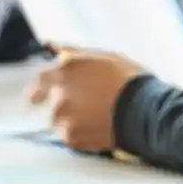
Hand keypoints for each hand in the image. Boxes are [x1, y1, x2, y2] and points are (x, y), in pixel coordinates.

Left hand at [26, 46, 144, 151]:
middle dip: (64, 104)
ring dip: (70, 120)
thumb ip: (73, 52)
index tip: (36, 97)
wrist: (146, 112)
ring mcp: (64, 117)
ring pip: (58, 121)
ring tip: (96, 119)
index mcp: (64, 70)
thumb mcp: (103, 57)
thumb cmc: (129, 80)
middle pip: (52, 102)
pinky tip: (97, 128)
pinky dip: (79, 135)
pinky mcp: (71, 138)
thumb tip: (53, 45)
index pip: (40, 80)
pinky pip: (68, 137)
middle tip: (88, 107)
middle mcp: (59, 94)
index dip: (39, 88)